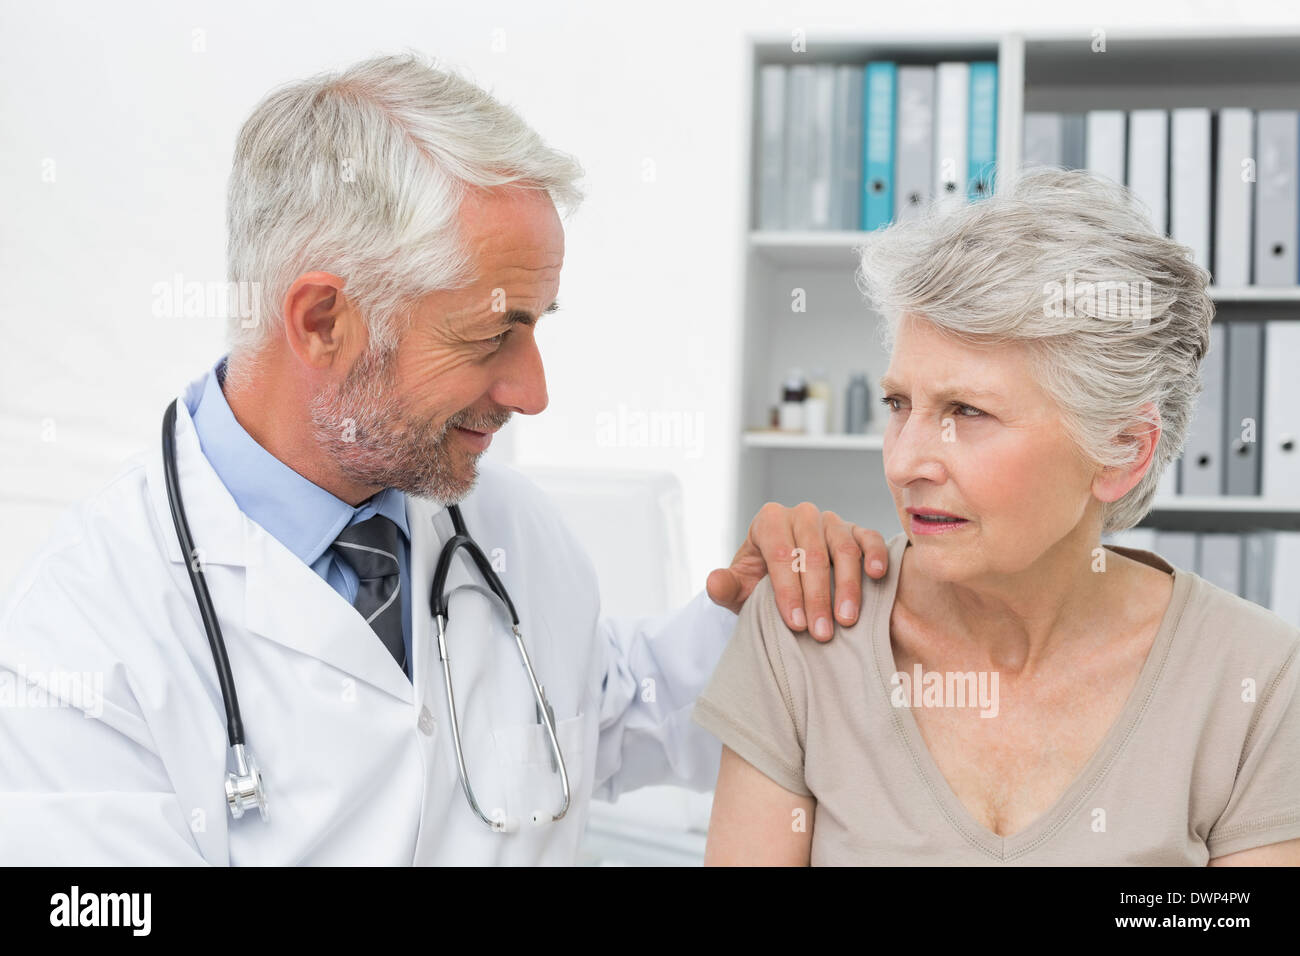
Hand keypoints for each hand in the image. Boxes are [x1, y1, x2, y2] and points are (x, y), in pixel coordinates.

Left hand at [705, 503, 888, 640]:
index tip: (796, 624)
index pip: (780, 554)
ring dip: (847, 586)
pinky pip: (869, 537)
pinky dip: (875, 554)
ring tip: (846, 620)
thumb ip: (724, 588)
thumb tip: (713, 583)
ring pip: (844, 548)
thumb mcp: (739, 590)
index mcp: (769, 521)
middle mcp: (801, 515)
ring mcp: (831, 520)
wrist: (787, 579)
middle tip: (821, 633)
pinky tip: (875, 576)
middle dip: (817, 597)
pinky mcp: (856, 530)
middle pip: (813, 553)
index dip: (788, 590)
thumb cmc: (761, 584)